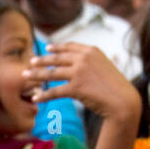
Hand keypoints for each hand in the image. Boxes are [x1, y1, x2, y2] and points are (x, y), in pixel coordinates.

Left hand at [26, 43, 140, 123]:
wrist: (124, 101)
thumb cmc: (117, 88)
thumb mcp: (105, 68)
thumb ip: (92, 64)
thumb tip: (80, 66)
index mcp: (91, 51)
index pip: (69, 47)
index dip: (56, 48)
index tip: (47, 48)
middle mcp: (84, 59)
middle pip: (57, 58)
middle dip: (41, 60)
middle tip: (30, 62)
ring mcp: (79, 72)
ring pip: (51, 73)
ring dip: (36, 75)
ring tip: (26, 77)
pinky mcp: (76, 88)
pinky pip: (54, 91)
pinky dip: (43, 95)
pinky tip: (35, 98)